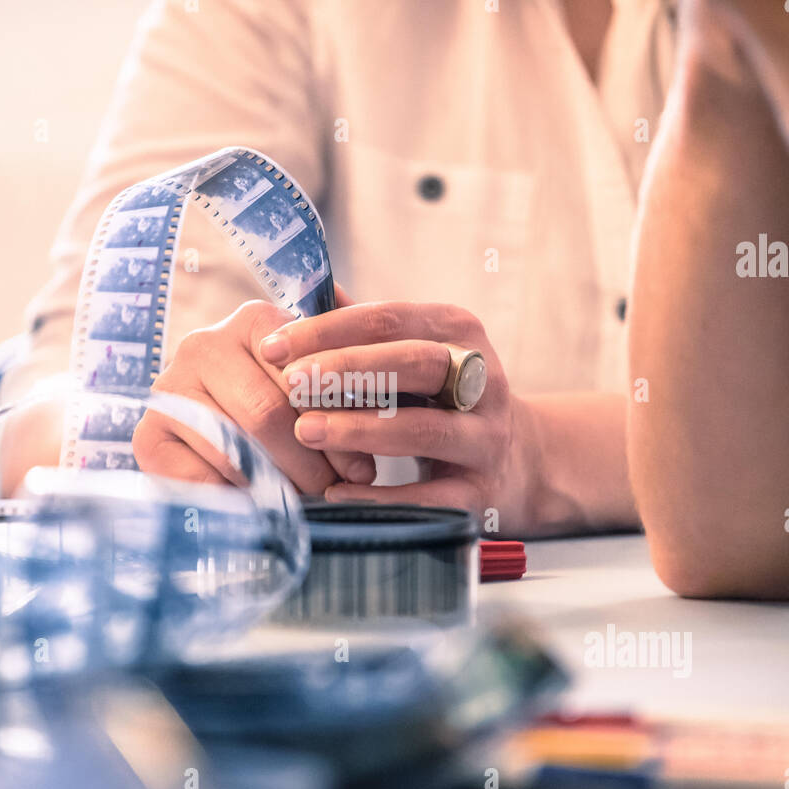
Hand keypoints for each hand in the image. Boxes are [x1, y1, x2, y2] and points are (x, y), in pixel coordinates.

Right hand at [131, 286, 374, 491]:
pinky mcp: (147, 436)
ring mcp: (169, 389)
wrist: (223, 436)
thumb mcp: (324, 385)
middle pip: (266, 412)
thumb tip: (381, 391)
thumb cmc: (290, 408)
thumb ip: (353, 381)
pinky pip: (198, 479)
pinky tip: (259, 510)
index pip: (301, 374)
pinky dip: (235, 502)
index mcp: (255, 322)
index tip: (362, 466)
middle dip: (309, 462)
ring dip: (276, 486)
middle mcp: (204, 345)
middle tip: (335, 493)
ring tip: (305, 504)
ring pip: (233, 448)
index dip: (337, 426)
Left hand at [258, 301, 534, 529]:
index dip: (328, 330)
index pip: (389, 318)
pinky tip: (335, 491)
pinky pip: (429, 496)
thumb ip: (361, 328)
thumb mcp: (411, 353)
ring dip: (360, 429)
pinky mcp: (482, 491)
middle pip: (413, 363)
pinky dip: (381, 496)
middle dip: (347, 371)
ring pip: (424, 429)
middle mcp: (481, 378)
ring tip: (305, 432)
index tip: (272, 347)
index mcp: (458, 332)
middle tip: (290, 383)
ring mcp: (486, 436)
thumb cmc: (439, 399)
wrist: (515, 461)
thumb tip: (295, 292)